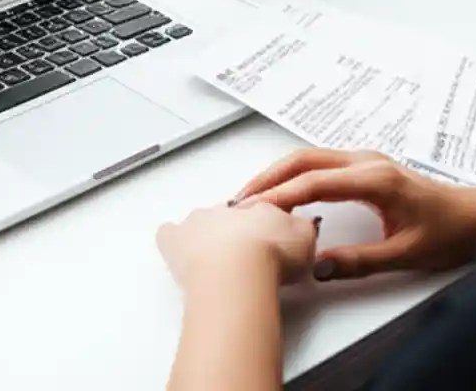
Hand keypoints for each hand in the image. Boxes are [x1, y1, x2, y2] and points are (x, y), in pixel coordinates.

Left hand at [157, 204, 317, 290]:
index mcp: (257, 205)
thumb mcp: (307, 239)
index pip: (262, 210)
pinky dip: (172, 241)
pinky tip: (180, 254)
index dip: (267, 228)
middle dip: (236, 234)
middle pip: (230, 217)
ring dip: (207, 239)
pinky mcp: (176, 241)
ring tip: (218, 265)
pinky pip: (168, 235)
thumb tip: (306, 226)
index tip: (271, 241)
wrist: (240, 271)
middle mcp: (227, 211)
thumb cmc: (271, 256)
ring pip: (200, 224)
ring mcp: (199, 224)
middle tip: (247, 259)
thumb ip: (305, 228)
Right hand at [236, 150, 475, 280]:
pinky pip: (319, 164)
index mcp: (376, 179)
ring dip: (278, 174)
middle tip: (241, 200)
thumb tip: (318, 266)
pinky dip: (294, 174)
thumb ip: (359, 261)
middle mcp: (368, 163)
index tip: (253, 209)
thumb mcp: (405, 254)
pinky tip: (282, 191)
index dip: (279, 196)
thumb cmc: (450, 231)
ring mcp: (366, 161)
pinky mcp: (365, 167)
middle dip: (268, 178)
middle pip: (303, 160)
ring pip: (309, 158)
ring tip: (253, 197)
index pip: (314, 182)